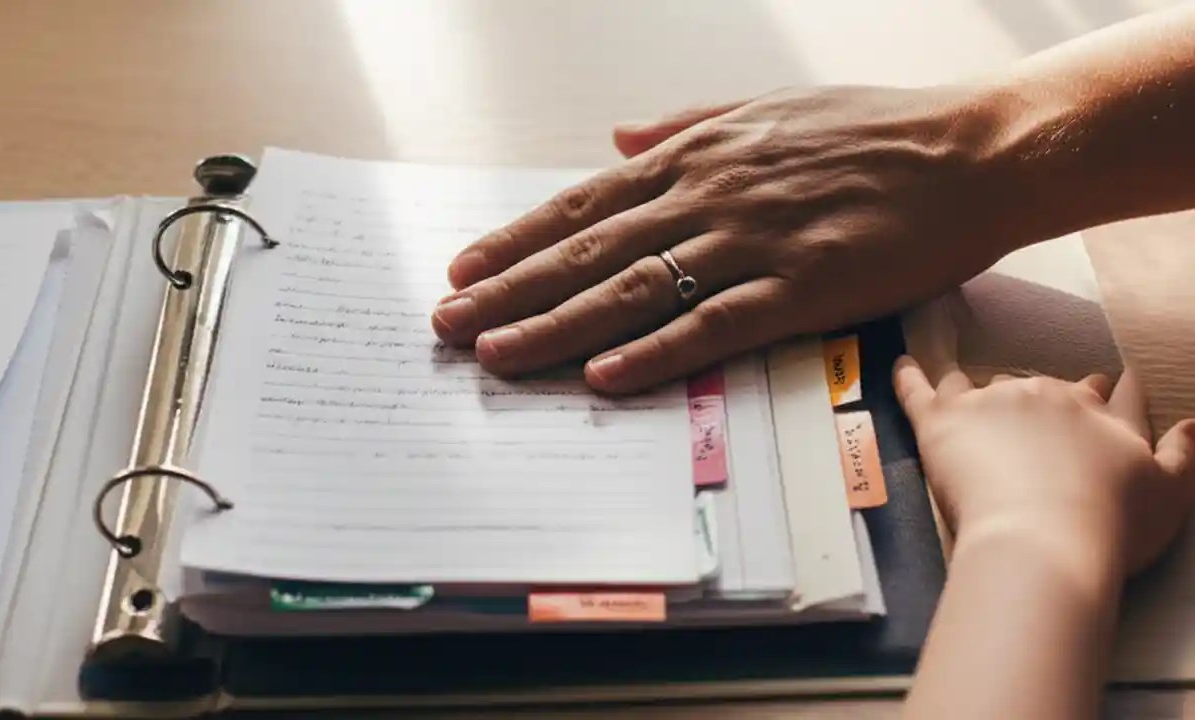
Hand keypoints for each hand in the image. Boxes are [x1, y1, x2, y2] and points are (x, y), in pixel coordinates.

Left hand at [433, 86, 1022, 392]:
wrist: (972, 149)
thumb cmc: (871, 128)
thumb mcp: (765, 106)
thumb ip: (684, 124)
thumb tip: (615, 137)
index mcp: (696, 156)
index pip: (583, 203)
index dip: (517, 240)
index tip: (462, 271)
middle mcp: (709, 196)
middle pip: (589, 251)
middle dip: (512, 291)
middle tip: (447, 327)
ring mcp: (754, 242)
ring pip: (635, 290)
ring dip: (559, 327)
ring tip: (497, 356)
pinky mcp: (804, 287)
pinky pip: (715, 325)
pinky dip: (657, 352)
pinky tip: (607, 377)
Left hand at [894, 358, 1194, 574]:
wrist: (1045, 538)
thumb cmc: (1112, 524)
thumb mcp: (1169, 493)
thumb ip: (1181, 453)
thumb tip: (1193, 421)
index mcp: (1093, 410)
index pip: (1101, 393)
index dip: (1102, 393)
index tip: (1105, 389)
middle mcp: (1042, 395)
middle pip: (1038, 387)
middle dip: (1038, 397)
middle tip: (1034, 414)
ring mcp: (988, 404)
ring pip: (980, 384)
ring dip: (978, 388)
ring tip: (970, 392)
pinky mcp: (941, 421)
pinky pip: (918, 389)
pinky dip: (907, 375)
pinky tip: (900, 363)